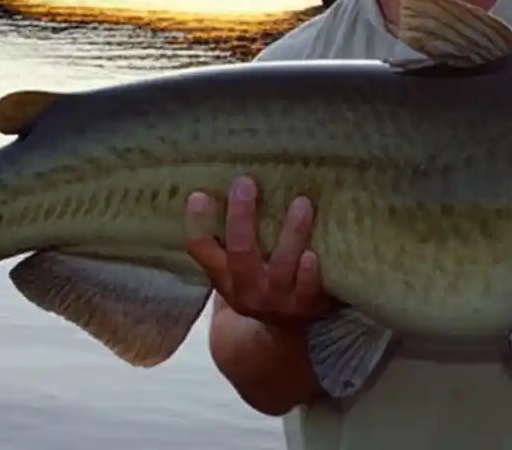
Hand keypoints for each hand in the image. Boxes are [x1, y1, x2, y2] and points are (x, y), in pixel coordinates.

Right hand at [184, 175, 334, 327]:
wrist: (278, 336)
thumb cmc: (256, 282)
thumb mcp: (233, 267)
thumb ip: (228, 236)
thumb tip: (228, 176)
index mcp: (224, 277)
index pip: (202, 250)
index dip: (197, 224)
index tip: (199, 195)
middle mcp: (248, 290)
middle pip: (242, 253)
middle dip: (241, 217)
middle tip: (245, 182)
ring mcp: (279, 301)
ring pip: (282, 267)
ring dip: (292, 234)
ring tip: (302, 203)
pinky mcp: (310, 307)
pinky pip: (310, 290)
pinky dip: (310, 274)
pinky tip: (314, 254)